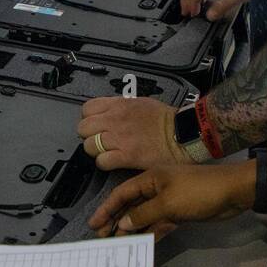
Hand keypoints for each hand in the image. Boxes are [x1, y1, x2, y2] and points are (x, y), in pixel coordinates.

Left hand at [78, 96, 192, 170]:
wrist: (183, 133)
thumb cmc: (168, 120)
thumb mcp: (142, 103)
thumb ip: (123, 107)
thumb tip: (112, 112)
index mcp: (120, 105)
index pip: (87, 108)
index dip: (90, 119)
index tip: (97, 125)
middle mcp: (115, 120)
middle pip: (83, 128)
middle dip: (89, 136)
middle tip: (100, 141)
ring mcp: (119, 138)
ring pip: (88, 145)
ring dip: (96, 151)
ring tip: (108, 152)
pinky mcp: (126, 156)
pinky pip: (101, 161)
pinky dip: (105, 164)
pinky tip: (115, 162)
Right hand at [88, 162, 255, 240]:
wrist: (232, 192)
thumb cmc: (198, 191)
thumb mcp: (168, 203)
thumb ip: (144, 214)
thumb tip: (124, 223)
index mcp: (151, 179)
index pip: (122, 193)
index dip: (107, 208)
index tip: (94, 224)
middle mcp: (157, 189)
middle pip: (131, 206)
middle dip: (117, 220)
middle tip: (102, 238)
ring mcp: (168, 201)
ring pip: (144, 216)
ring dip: (133, 229)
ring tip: (118, 244)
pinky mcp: (180, 213)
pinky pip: (159, 223)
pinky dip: (151, 232)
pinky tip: (142, 244)